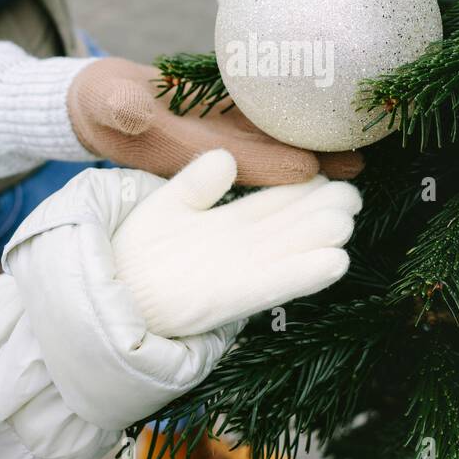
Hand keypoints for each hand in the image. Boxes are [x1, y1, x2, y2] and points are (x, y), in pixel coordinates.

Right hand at [67, 57, 363, 184]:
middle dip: (311, 175)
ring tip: (360, 152)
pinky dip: (296, 124)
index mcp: (185, 158)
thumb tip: (136, 110)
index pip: (237, 166)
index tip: (311, 171)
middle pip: (270, 167)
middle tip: (360, 172)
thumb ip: (119, 106)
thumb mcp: (103, 101)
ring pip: (276, 149)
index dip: (273, 168)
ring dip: (314, 153)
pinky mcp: (227, 125)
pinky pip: (267, 127)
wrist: (96, 105)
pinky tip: (328, 118)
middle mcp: (212, 159)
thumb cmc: (97, 103)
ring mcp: (223, 143)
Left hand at [112, 149, 361, 336]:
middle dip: (321, 212)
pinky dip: (302, 275)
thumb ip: (196, 183)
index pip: (272, 204)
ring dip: (318, 239)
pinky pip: (272, 286)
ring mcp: (235, 276)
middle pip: (288, 227)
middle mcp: (238, 250)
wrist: (104, 291)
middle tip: (354, 196)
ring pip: (288, 253)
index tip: (331, 175)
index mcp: (225, 225)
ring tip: (348, 220)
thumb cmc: (133, 251)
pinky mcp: (224, 302)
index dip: (302, 191)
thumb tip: (228, 157)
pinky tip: (336, 262)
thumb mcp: (166, 205)